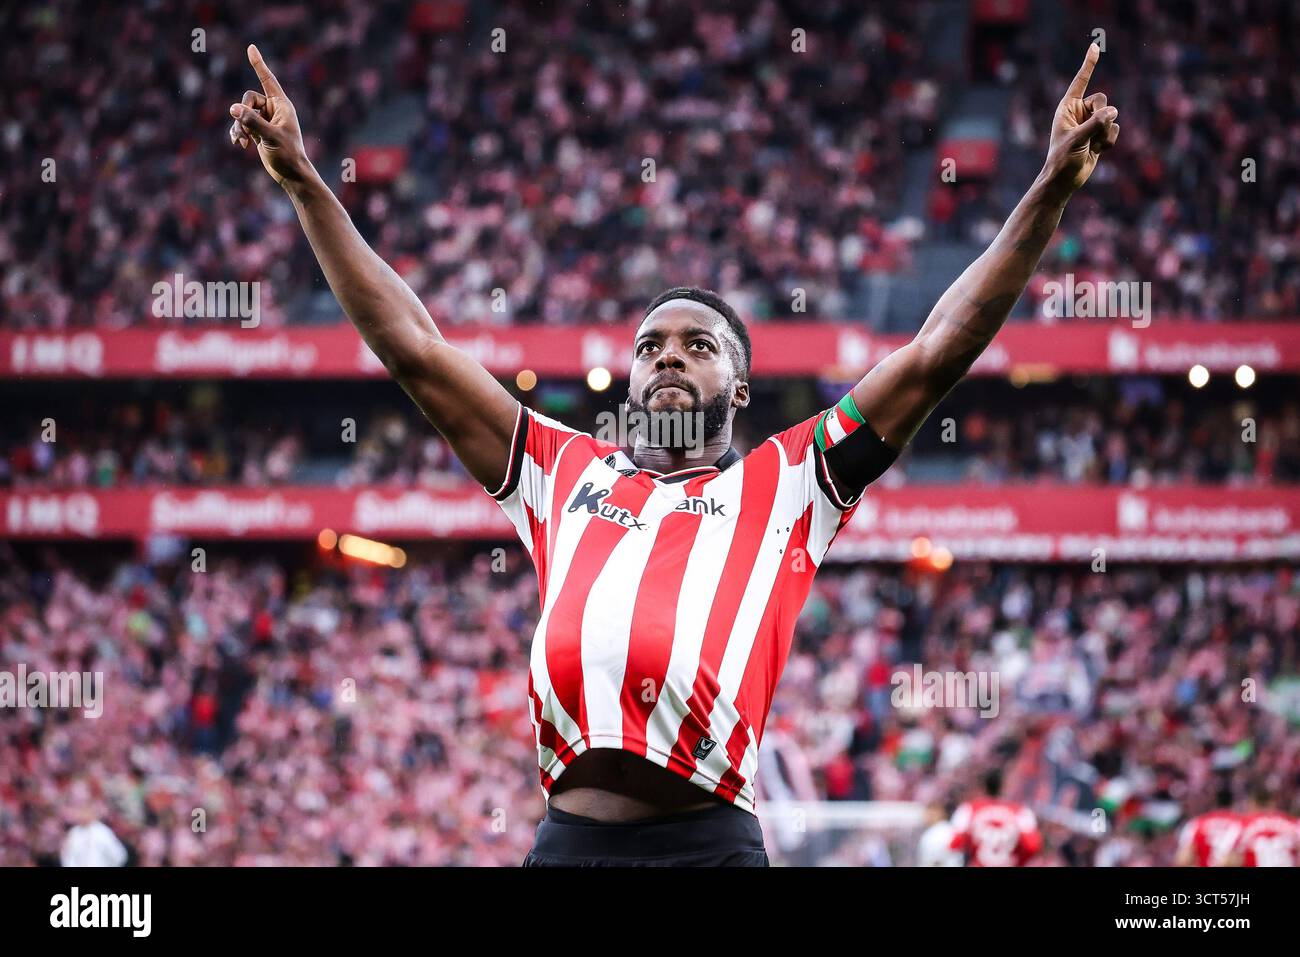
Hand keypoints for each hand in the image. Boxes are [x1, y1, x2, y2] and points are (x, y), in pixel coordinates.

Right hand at [228, 45, 311, 187]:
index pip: (267, 80)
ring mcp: (265, 120)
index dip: (258, 64)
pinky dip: (238, 132)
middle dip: (242, 114)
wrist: (291, 174)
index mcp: (282, 105)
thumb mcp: (270, 137)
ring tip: (242, 142)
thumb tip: (233, 108)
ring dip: (239, 126)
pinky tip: (240, 144)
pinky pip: (242, 124)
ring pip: (242, 112)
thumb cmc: (287, 155)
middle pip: (248, 99)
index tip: (251, 48)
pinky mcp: (258, 130)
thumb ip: (252, 122)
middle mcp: (273, 109)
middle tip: (244, 132)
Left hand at [1039, 43, 1119, 199]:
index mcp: (1067, 108)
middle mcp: (1079, 112)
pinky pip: (1114, 129)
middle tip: (1093, 130)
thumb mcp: (1076, 140)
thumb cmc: (1062, 160)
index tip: (1094, 45)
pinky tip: (1097, 151)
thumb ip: (1094, 124)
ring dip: (1105, 132)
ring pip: (1111, 116)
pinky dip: (1108, 141)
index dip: (1088, 64)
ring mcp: (1091, 123)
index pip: (1080, 81)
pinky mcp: (1099, 134)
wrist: (1064, 180)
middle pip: (1102, 100)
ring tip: (1091, 145)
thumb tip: (1113, 112)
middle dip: (1102, 115)